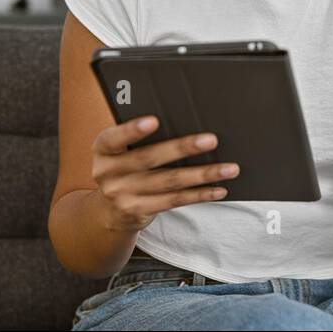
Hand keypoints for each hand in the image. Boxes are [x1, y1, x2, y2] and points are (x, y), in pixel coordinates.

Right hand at [89, 115, 239, 231]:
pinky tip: (218, 188)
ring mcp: (121, 195)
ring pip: (168, 182)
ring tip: (229, 168)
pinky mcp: (138, 211)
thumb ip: (139, 139)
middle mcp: (107, 173)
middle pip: (149, 158)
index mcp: (102, 150)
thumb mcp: (121, 152)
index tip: (155, 120)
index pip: (114, 137)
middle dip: (183, 148)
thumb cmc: (125, 168)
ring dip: (202, 174)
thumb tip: (186, 122)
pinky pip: (174, 201)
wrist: (109, 210)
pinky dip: (199, 194)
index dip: (133, 130)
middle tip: (211, 140)